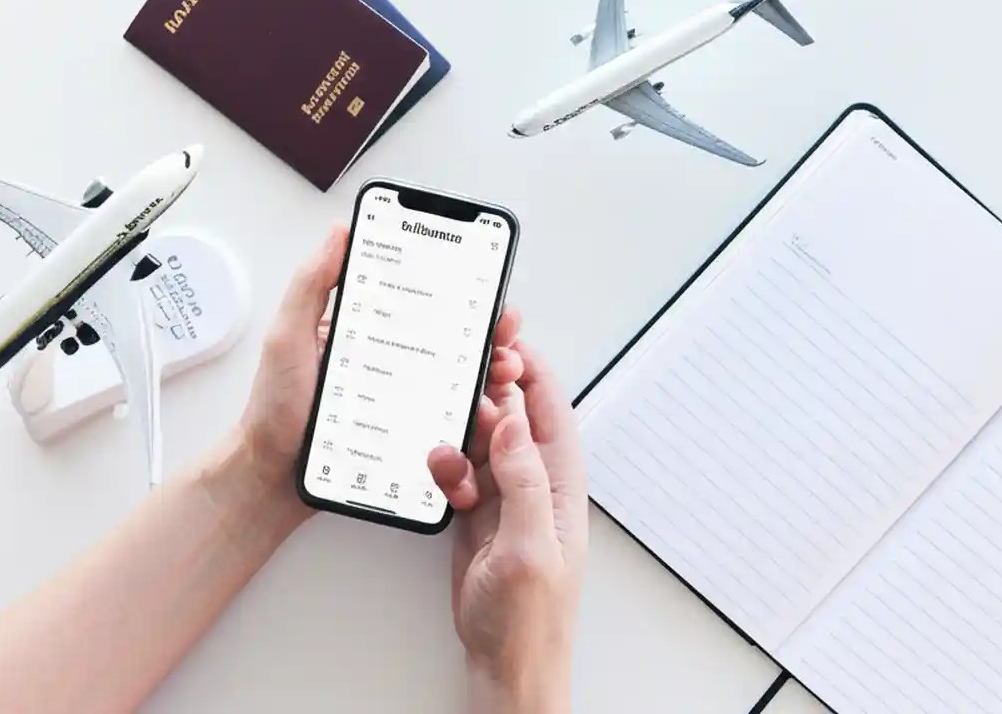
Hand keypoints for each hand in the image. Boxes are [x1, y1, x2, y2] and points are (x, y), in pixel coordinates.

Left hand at [228, 226, 527, 529]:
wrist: (271, 478)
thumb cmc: (274, 410)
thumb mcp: (287, 337)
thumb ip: (311, 285)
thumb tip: (340, 233)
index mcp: (359, 327)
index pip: (413, 298)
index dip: (453, 290)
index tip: (483, 288)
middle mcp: (382, 358)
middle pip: (444, 337)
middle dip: (483, 331)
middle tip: (504, 334)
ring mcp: (394, 394)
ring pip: (452, 377)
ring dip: (485, 371)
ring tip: (502, 371)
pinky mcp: (400, 428)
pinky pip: (441, 415)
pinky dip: (467, 411)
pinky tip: (483, 409)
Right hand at [428, 342, 588, 712]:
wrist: (506, 662)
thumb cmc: (531, 617)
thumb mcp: (529, 544)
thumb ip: (522, 479)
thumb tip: (515, 420)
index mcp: (560, 483)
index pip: (551, 409)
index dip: (532, 370)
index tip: (505, 339)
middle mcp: (535, 482)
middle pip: (513, 417)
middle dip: (488, 394)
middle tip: (461, 377)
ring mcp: (505, 497)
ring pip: (480, 442)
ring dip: (461, 438)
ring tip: (449, 450)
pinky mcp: (478, 514)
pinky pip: (460, 473)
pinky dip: (447, 470)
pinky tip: (441, 479)